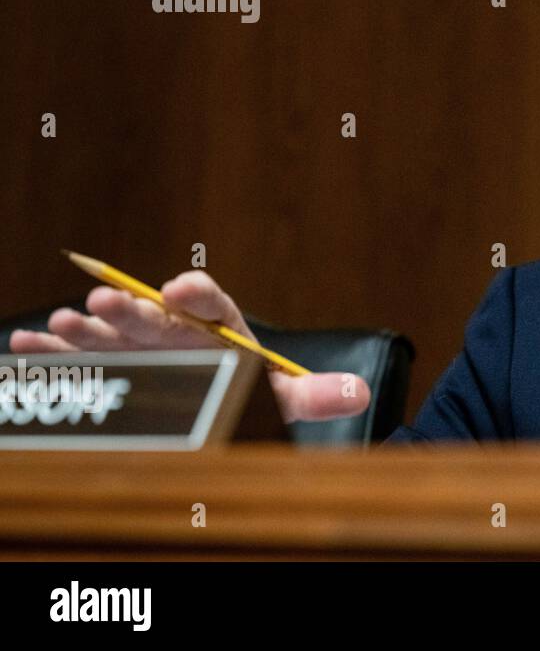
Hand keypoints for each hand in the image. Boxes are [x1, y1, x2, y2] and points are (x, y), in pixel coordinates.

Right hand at [8, 270, 371, 423]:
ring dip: (89, 327)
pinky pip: (84, 354)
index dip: (197, 294)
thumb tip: (360, 392)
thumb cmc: (249, 390)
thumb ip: (314, 395)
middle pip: (156, 315)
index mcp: (222, 329)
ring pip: (115, 331)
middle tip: (105, 300)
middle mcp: (180, 330)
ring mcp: (144, 345)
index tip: (178, 288)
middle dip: (131, 308)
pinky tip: (24, 344)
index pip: (214, 303)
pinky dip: (54, 350)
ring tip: (63, 321)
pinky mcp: (117, 363)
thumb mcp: (282, 396)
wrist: (223, 398)